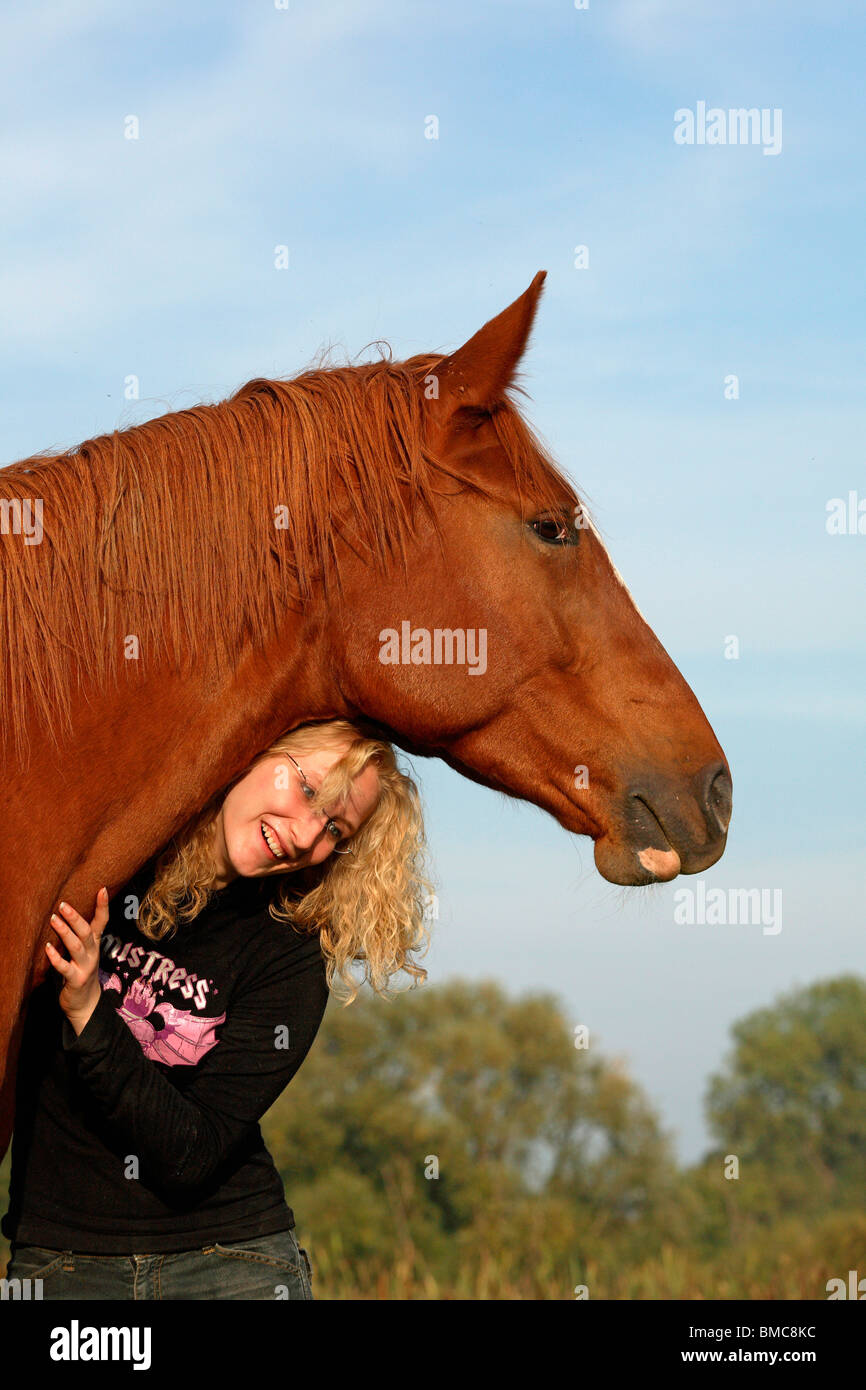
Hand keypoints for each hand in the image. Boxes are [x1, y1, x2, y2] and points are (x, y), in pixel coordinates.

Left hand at [45, 888, 109, 1034]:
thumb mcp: (85, 951)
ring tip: (53, 920)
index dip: (103, 906)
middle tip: (63, 905)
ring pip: (77, 947)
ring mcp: (86, 967)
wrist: (86, 1003)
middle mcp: (93, 953)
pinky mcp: (76, 980)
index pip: (102, 922)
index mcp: (95, 944)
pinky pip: (65, 968)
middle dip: (75, 917)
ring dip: (65, 932)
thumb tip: (68, 911)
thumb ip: (80, 935)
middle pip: (87, 932)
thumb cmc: (81, 972)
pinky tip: (47, 948)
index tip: (101, 889)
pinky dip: (56, 958)